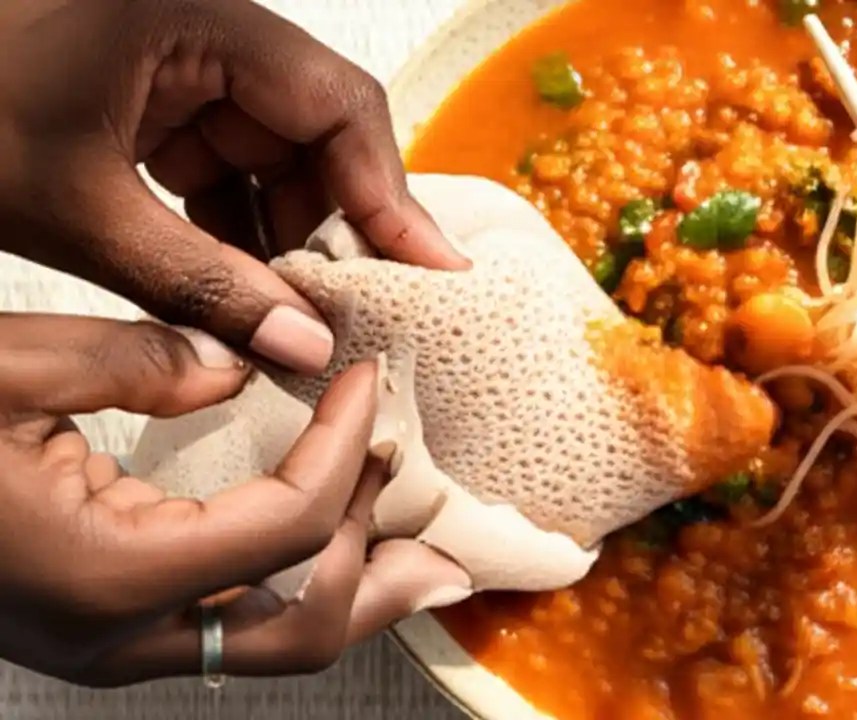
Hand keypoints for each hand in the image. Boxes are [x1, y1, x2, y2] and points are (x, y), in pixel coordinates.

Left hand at [0, 0, 469, 375]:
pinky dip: (240, 227)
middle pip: (320, 131)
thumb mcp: (75, 213)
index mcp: (193, 19)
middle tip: (354, 314)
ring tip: (294, 315)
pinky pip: (230, 164)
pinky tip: (244, 287)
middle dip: (336, 228)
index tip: (431, 272)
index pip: (337, 106)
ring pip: (280, 154)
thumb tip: (303, 345)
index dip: (390, 195)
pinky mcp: (158, 99)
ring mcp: (182, 64)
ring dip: (288, 236)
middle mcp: (205, 31)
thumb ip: (201, 285)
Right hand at [0, 314, 454, 685]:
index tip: (367, 384)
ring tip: (431, 555)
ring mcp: (115, 650)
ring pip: (277, 647)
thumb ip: (142, 357)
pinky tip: (341, 556)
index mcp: (105, 573)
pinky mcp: (110, 635)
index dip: (346, 450)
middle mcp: (120, 637)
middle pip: (305, 624)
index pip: (287, 526)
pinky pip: (238, 630)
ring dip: (362, 594)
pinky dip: (306, 592)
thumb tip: (255, 363)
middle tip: (417, 474)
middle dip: (379, 549)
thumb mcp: (5, 368)